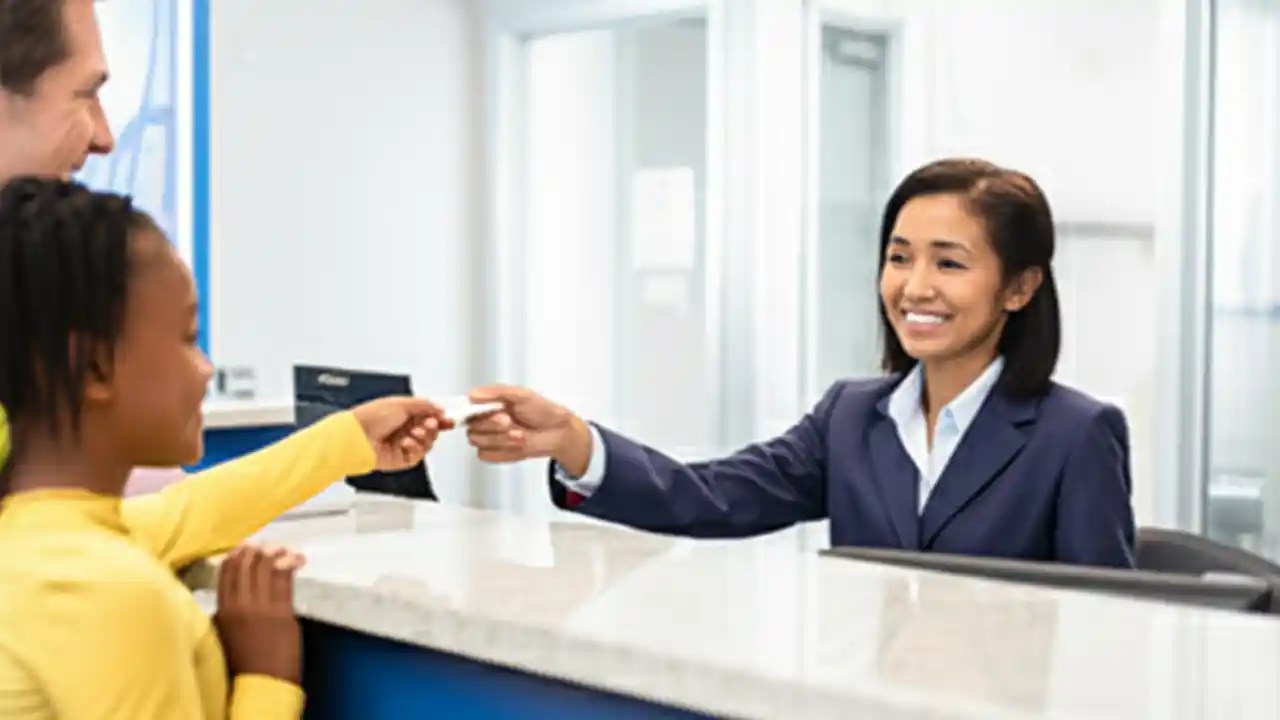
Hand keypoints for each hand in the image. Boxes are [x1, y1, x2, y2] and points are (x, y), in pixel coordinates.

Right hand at [213, 544, 305, 684]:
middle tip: (265, 545)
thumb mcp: (223, 636)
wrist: (261, 684)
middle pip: (246, 566)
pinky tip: (296, 558)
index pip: (226, 573)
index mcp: (222, 611)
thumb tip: (226, 600)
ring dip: (274, 553)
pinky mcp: (282, 613)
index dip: (236, 556)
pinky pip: (284, 579)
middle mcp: (240, 605)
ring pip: (265, 569)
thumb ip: (223, 616)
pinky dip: (290, 564)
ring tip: (281, 548)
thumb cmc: (243, 665)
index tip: (244, 547)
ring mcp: (262, 608)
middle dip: (255, 551)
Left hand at [350, 397, 454, 470]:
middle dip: (434, 426)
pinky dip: (415, 448)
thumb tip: (439, 408)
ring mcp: (403, 444)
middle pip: (431, 430)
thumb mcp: (401, 403)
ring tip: (417, 432)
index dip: (440, 417)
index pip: (429, 416)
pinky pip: (417, 456)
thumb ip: (424, 405)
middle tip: (432, 423)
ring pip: (427, 444)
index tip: (448, 418)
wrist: (355, 438)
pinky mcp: (400, 459)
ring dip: (425, 437)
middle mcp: (404, 429)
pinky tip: (407, 442)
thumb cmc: (371, 417)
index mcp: (404, 413)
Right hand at [465, 385, 592, 475]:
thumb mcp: (521, 394)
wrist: (557, 432)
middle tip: (509, 421)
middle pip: (472, 427)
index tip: (484, 412)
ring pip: (478, 442)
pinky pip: (485, 455)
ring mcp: (490, 438)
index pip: (467, 408)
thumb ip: (495, 392)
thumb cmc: (542, 411)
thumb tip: (473, 394)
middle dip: (492, 425)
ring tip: (520, 433)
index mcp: (488, 404)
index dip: (472, 412)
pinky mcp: (495, 453)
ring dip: (500, 439)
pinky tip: (516, 445)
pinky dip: (501, 451)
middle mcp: (486, 421)